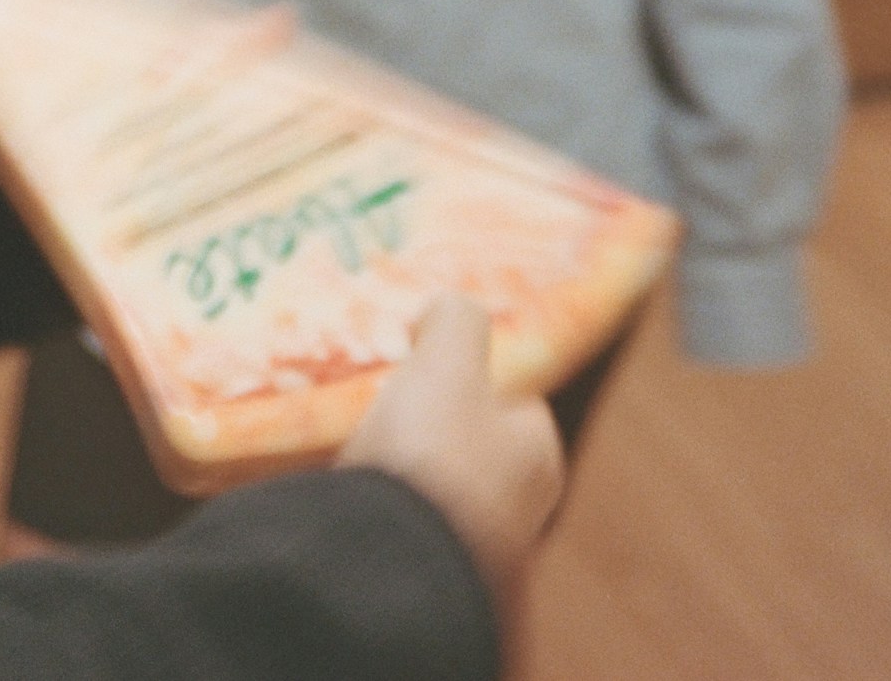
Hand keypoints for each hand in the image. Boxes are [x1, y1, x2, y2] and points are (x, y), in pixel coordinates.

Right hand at [339, 296, 565, 615]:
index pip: (515, 399)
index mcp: (538, 456)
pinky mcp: (433, 581)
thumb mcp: (446, 363)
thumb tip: (447, 309)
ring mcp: (476, 554)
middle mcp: (520, 511)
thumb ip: (455, 321)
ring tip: (360, 453)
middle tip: (384, 407)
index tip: (424, 365)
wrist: (392, 568)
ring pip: (437, 493)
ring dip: (405, 474)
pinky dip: (383, 513)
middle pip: (473, 447)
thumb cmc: (431, 455)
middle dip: (432, 428)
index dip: (471, 375)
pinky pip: (406, 530)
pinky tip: (352, 499)